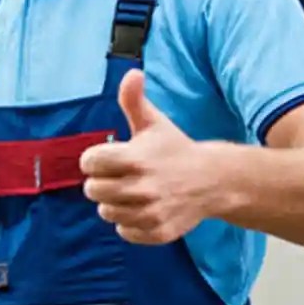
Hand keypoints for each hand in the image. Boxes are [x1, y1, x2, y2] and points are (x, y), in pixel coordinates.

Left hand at [79, 70, 215, 244]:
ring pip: (106, 212)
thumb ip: (134, 99)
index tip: (108, 158)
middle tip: (119, 176)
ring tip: (131, 191)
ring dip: (114, 202)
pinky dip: (129, 222)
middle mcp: (142, 188)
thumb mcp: (153, 122)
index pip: (89, 163)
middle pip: (92, 190)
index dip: (94, 159)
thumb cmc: (175, 148)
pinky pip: (123, 231)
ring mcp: (151, 212)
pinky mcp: (158, 231)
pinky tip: (142, 208)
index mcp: (136, 159)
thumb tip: (132, 73)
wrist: (213, 181)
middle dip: (101, 181)